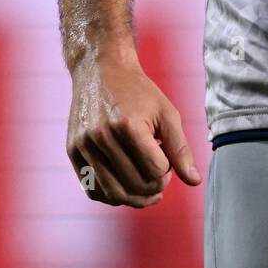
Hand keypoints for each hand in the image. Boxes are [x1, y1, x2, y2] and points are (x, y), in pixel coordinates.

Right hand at [67, 49, 201, 207]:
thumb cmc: (139, 91)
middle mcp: (102, 136)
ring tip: (146, 187)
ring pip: (113, 193)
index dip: (168, 170)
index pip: (156, 170)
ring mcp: (84, 145)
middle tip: (159, 174)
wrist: (102, 69)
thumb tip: (194, 182)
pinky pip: (92, 190)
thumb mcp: (166, 113)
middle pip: (135, 185)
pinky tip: (125, 185)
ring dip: (135, 198)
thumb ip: (181, 149)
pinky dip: (112, 196)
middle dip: (154, 186)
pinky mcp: (72, 151)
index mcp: (129, 125)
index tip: (166, 157)